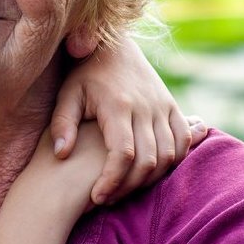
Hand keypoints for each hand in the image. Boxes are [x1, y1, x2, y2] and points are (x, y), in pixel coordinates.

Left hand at [50, 36, 207, 204]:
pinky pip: (182, 141)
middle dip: (128, 187)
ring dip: (150, 178)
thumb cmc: (83, 73)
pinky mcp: (172, 106)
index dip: (112, 181)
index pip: (123, 155)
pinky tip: (151, 172)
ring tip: (125, 188)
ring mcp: (163, 105)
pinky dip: (173, 161)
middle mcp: (146, 106)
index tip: (97, 197)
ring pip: (169, 155)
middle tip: (107, 198)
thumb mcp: (66, 94)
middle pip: (148, 161)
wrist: (112, 45)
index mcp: (118, 105)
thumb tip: (61, 154)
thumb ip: (62, 124)